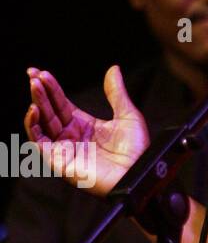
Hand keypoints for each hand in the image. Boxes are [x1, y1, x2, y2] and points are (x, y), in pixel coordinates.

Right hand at [24, 65, 149, 196]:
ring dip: (36, 104)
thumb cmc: (137, 152)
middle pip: (49, 111)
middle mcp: (71, 137)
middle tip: (34, 74)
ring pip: (42, 124)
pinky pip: (39, 143)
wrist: (138, 173)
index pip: (61, 103)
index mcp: (84, 126)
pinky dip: (32, 126)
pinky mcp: (59, 161)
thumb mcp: (128, 116)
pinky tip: (33, 110)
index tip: (39, 72)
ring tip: (35, 85)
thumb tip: (113, 69)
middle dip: (40, 92)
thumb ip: (116, 93)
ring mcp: (64, 149)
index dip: (50, 88)